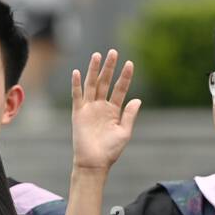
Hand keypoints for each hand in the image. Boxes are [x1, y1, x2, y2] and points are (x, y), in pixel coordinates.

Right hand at [69, 50, 140, 172]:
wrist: (94, 162)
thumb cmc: (110, 150)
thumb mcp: (124, 132)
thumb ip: (130, 115)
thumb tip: (137, 99)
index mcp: (114, 110)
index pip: (120, 89)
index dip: (125, 77)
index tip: (130, 63)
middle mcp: (101, 106)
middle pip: (105, 82)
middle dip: (109, 67)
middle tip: (113, 52)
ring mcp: (89, 108)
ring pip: (92, 85)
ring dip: (94, 70)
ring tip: (97, 55)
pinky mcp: (78, 113)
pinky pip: (77, 96)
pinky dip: (77, 84)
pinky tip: (78, 72)